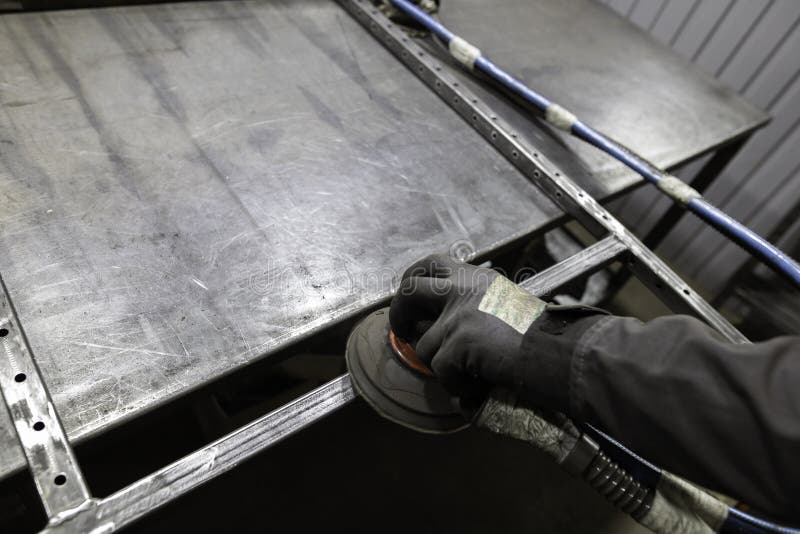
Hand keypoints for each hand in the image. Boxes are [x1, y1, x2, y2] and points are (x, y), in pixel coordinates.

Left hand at [389, 254, 546, 397]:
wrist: (560, 352)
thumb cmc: (544, 336)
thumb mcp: (507, 304)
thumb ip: (477, 306)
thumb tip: (447, 327)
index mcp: (476, 278)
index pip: (432, 263)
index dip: (412, 279)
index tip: (409, 300)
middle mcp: (463, 290)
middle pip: (409, 290)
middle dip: (398, 314)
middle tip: (404, 333)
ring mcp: (458, 315)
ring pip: (424, 345)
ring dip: (440, 366)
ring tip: (468, 374)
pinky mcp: (458, 342)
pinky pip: (440, 370)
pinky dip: (457, 385)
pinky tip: (478, 385)